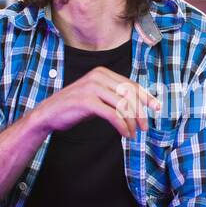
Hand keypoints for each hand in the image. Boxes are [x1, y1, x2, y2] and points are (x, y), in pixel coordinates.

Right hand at [31, 66, 160, 139]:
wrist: (49, 114)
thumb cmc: (74, 107)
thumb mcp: (96, 97)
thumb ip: (113, 96)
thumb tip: (138, 105)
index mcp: (102, 73)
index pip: (131, 84)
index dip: (146, 97)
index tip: (156, 108)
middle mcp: (98, 76)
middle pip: (130, 94)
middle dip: (141, 112)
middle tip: (145, 127)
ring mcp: (92, 88)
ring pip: (123, 105)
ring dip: (132, 122)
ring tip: (133, 133)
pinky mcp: (87, 101)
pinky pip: (113, 114)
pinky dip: (122, 126)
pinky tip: (125, 134)